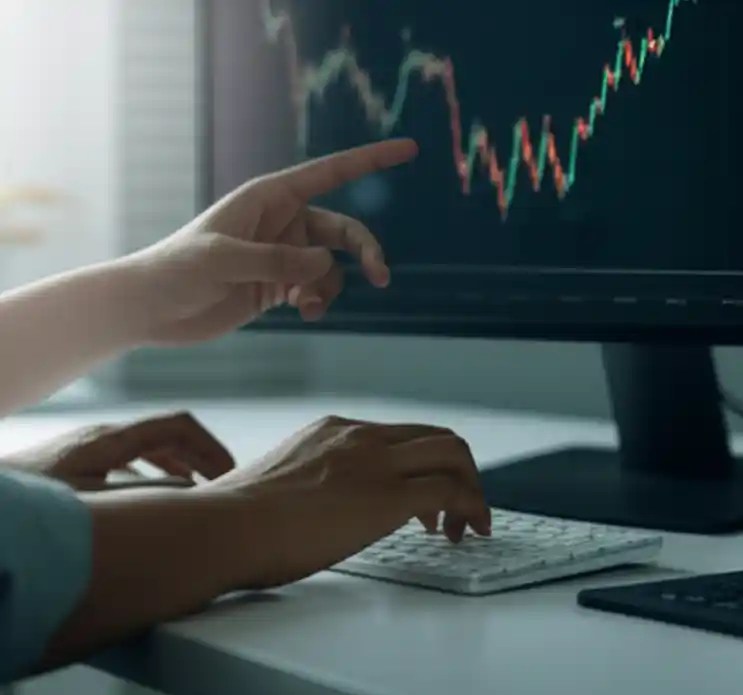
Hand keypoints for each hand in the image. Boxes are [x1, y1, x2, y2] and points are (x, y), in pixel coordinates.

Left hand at [1, 412, 235, 491]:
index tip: (233, 474)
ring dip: (182, 465)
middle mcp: (104, 437)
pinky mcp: (77, 462)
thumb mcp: (94, 503)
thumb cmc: (33, 505)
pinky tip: (159, 497)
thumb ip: (145, 496)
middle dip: (203, 457)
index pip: (179, 425)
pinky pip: (132, 459)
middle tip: (226, 486)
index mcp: (112, 439)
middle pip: (170, 433)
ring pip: (151, 446)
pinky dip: (158, 473)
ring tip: (201, 494)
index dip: (212, 447)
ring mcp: (89, 447)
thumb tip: (191, 494)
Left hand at [124, 139, 417, 344]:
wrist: (150, 308)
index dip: (372, 160)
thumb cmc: (177, 270)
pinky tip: (304, 312)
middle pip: (343, 229)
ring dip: (330, 287)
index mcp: (270, 197)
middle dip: (365, 251)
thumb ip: (277, 260)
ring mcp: (282, 254)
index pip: (332, 173)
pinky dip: (318, 301)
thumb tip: (326, 265)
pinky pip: (318, 288)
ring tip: (310, 306)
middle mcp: (282, 221)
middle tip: (382, 277)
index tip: (408, 149)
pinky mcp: (278, 285)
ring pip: (332, 266)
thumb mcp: (224, 260)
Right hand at [201, 416, 489, 588]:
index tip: (425, 502)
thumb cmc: (231, 521)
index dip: (422, 466)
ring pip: (454, 454)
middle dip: (459, 473)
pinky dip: (470, 508)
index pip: (399, 436)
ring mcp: (376, 462)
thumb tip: (304, 514)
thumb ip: (303, 486)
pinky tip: (466, 532)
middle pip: (438, 437)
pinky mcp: (388, 496)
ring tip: (466, 527)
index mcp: (332, 431)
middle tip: (457, 513)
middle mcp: (359, 437)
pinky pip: (450, 491)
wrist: (222, 528)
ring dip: (471, 490)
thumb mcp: (274, 484)